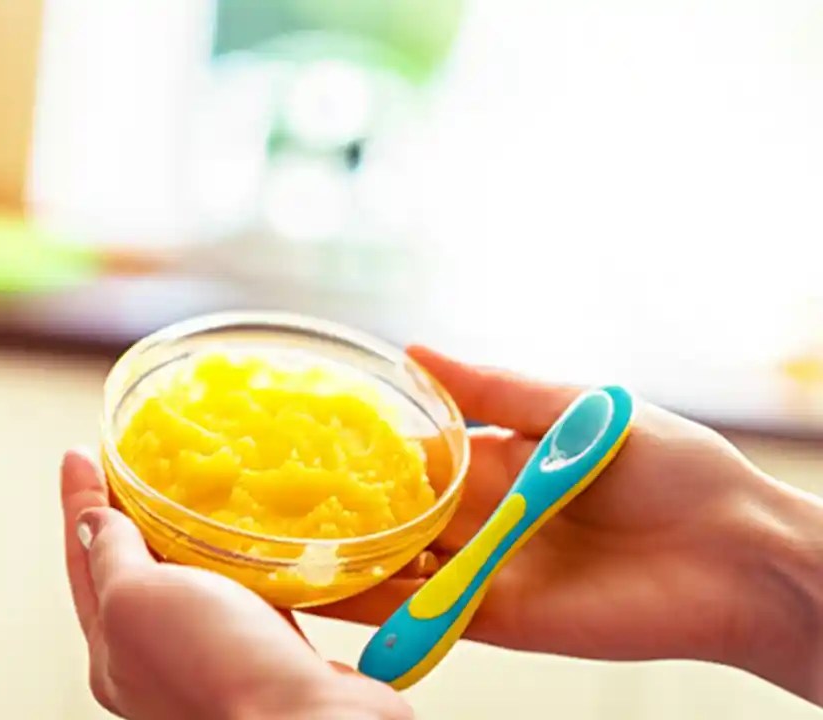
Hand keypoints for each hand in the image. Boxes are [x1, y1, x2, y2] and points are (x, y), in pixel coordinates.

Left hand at [61, 449, 411, 719]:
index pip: (85, 563)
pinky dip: (252, 557)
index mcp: (115, 652)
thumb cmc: (216, 670)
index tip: (80, 454)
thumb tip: (92, 522)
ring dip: (198, 532)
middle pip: (139, 569)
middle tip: (136, 458)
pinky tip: (261, 529)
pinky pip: (257, 592)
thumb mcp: (136, 600)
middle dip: (136, 513)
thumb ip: (112, 558)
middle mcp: (165, 657)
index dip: (80, 504)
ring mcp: (222, 654)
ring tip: (200, 481)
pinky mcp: (276, 650)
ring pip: (201, 579)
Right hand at [311, 347, 822, 703]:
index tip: (301, 439)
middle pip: (394, 514)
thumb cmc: (668, 467)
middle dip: (339, 508)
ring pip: (398, 565)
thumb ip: (494, 390)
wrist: (733, 552)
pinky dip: (375, 608)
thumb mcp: (573, 409)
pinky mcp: (498, 616)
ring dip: (342, 560)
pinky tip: (321, 595)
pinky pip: (426, 610)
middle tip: (266, 500)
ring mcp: (485, 568)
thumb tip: (415, 349)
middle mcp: (482, 517)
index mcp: (498, 463)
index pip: (412, 456)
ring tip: (272, 551)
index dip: (360, 449)